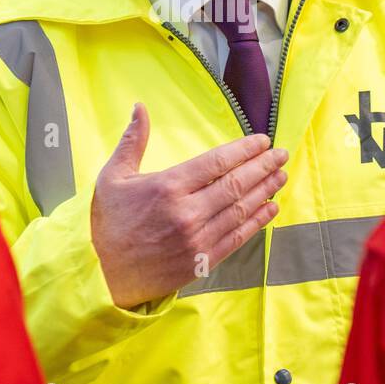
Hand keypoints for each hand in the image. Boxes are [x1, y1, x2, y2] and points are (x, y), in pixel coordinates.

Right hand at [90, 102, 287, 308]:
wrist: (102, 275)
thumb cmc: (107, 224)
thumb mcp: (112, 177)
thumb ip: (132, 141)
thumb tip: (139, 107)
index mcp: (168, 187)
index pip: (217, 162)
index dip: (244, 150)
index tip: (262, 141)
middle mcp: (187, 212)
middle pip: (236, 184)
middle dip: (263, 166)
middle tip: (282, 154)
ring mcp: (197, 239)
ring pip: (241, 210)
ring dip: (265, 191)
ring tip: (281, 176)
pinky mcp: (202, 261)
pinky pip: (237, 238)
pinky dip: (257, 222)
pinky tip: (271, 208)